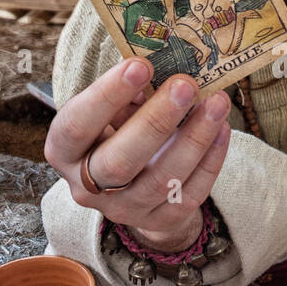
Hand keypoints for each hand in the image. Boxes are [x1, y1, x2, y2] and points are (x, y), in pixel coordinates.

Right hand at [45, 57, 231, 252]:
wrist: (133, 183)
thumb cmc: (118, 130)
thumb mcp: (112, 110)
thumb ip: (130, 92)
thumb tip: (165, 66)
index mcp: (65, 151)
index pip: (77, 126)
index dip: (107, 96)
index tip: (140, 65)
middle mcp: (87, 187)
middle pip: (119, 162)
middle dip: (155, 121)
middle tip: (185, 85)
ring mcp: (124, 209)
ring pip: (161, 181)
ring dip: (194, 139)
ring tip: (217, 102)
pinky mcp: (159, 220)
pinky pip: (189, 194)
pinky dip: (210, 160)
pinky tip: (222, 129)